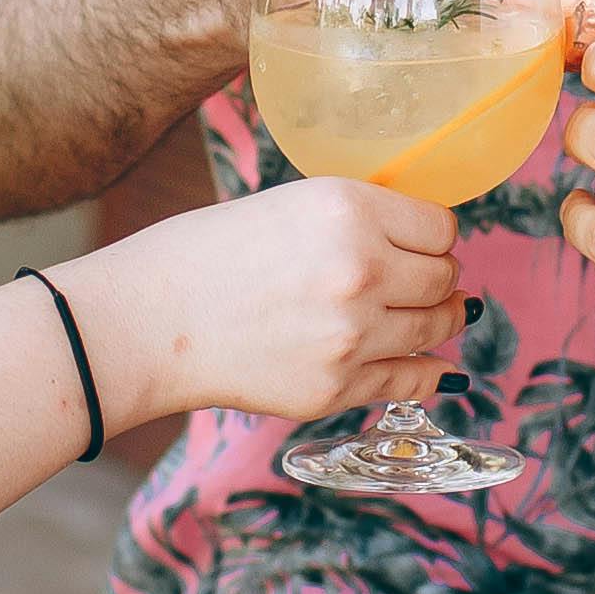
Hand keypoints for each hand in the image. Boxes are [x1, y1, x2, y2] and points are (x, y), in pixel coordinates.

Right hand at [68, 174, 462, 427]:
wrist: (150, 321)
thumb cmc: (205, 255)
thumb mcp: (289, 206)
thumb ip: (356, 222)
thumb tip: (421, 246)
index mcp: (348, 209)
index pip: (439, 227)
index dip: (433, 237)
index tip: (424, 245)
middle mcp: (361, 270)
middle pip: (444, 277)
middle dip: (438, 279)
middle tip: (425, 281)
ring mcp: (352, 335)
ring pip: (435, 328)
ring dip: (439, 322)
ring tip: (432, 318)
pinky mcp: (336, 387)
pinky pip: (410, 381)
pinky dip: (429, 374)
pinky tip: (439, 370)